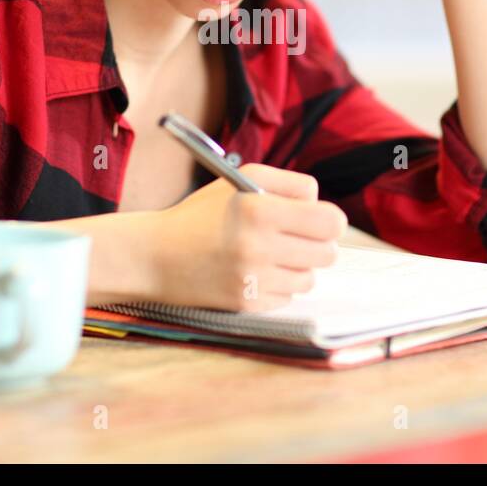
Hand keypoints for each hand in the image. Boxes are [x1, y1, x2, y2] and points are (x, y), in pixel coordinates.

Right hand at [144, 163, 346, 311]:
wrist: (156, 256)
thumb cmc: (202, 214)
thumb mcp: (242, 181)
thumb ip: (289, 185)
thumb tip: (322, 205)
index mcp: (260, 209)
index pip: (330, 222)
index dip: (329, 221)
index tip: (318, 220)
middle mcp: (259, 246)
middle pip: (328, 253)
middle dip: (317, 244)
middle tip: (296, 237)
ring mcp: (254, 279)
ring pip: (310, 278)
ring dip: (297, 267)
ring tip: (270, 255)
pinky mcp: (248, 304)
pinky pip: (288, 297)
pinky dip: (277, 286)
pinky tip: (254, 273)